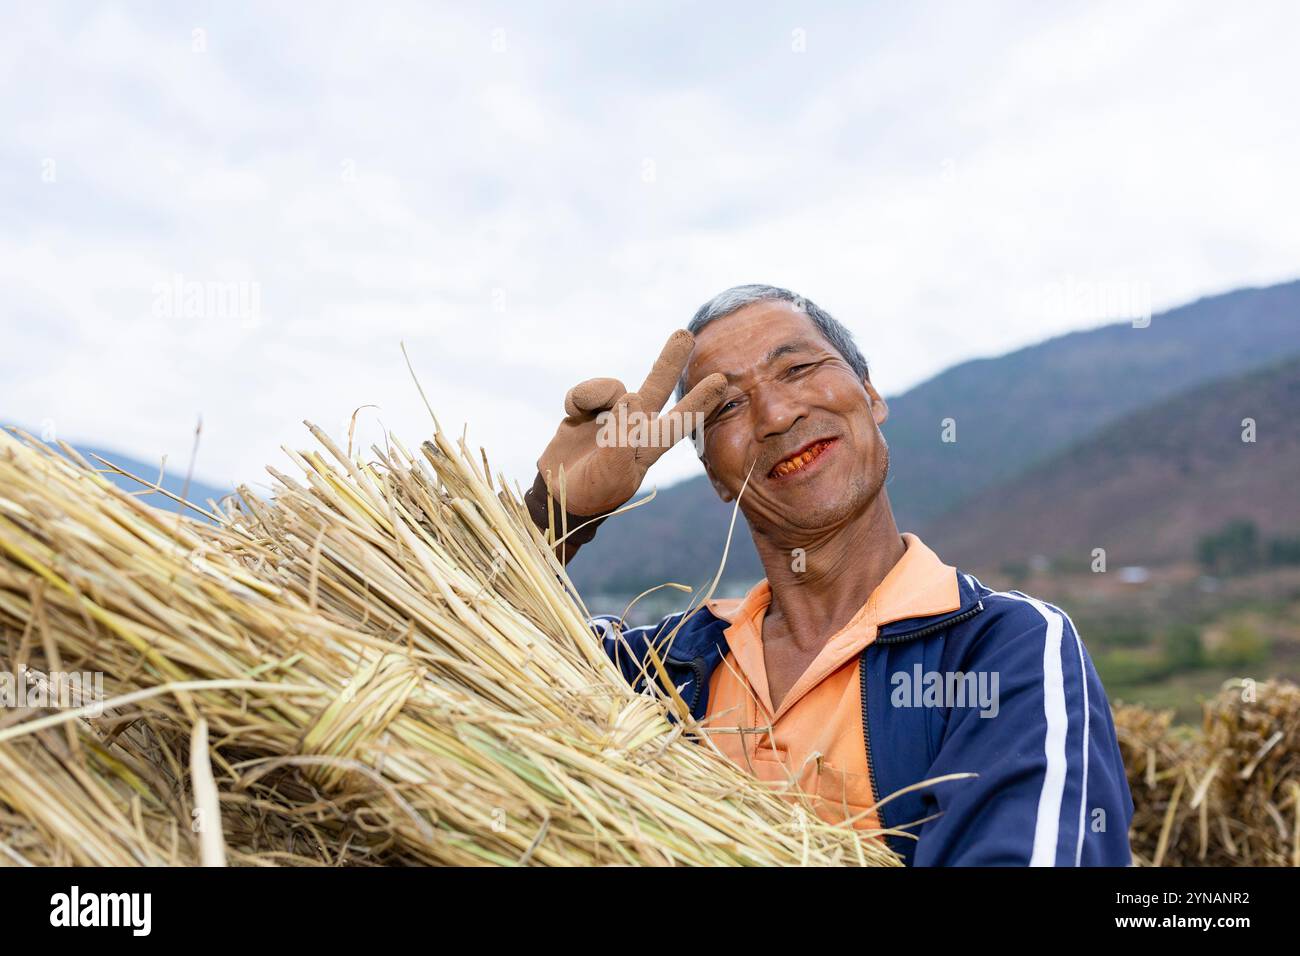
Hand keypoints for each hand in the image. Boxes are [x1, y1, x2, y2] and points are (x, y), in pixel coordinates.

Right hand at [536, 329, 727, 516]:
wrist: (556, 493)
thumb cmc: (591, 492)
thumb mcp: (610, 476)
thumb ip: (621, 441)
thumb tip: (630, 397)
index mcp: (648, 446)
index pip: (679, 421)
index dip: (699, 401)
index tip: (721, 380)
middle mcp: (634, 425)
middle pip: (657, 387)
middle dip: (670, 361)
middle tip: (686, 334)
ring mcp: (611, 414)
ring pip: (614, 387)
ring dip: (597, 393)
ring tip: (581, 412)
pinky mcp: (586, 409)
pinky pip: (586, 391)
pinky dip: (577, 398)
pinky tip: (572, 414)